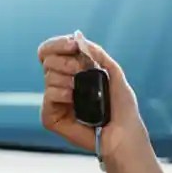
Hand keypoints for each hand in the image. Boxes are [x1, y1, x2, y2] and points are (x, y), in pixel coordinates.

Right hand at [37, 30, 144, 159]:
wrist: (124, 134)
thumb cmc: (122, 108)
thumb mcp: (114, 73)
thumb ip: (97, 54)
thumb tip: (79, 39)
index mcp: (72, 73)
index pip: (51, 51)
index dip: (58, 44)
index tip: (74, 45)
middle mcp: (61, 84)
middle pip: (47, 60)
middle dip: (67, 61)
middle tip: (81, 71)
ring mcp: (55, 101)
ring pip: (49, 76)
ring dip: (69, 79)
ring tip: (83, 93)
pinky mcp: (50, 117)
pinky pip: (49, 95)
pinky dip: (63, 94)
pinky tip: (74, 101)